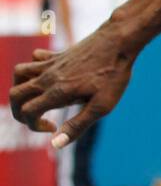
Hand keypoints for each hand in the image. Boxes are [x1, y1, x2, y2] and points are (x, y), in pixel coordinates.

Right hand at [9, 23, 135, 148]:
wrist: (119, 41)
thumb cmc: (114, 75)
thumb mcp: (102, 106)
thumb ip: (77, 125)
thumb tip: (55, 144)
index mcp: (57, 92)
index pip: (26, 112)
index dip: (33, 125)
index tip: (53, 127)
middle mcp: (48, 77)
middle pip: (15, 95)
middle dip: (19, 112)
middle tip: (39, 117)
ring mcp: (50, 63)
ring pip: (19, 74)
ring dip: (21, 88)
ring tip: (39, 97)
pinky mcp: (57, 54)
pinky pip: (34, 59)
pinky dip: (34, 68)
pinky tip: (50, 76)